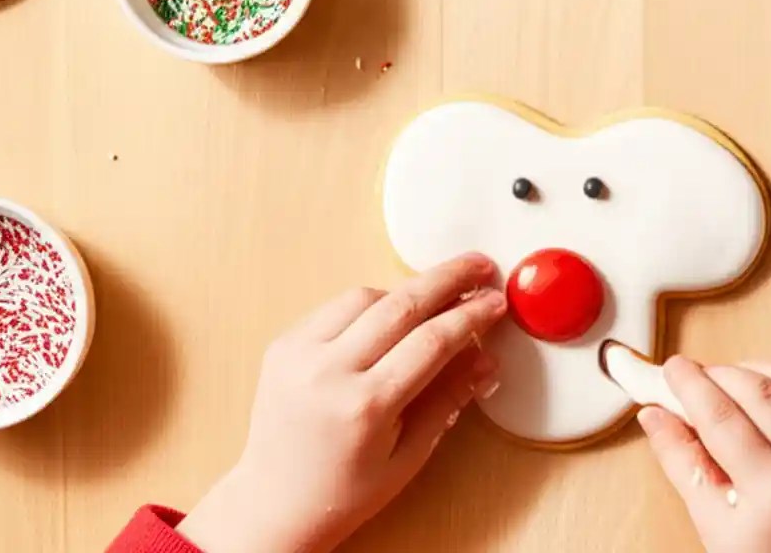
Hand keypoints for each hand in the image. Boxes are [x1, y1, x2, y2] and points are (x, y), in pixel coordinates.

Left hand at [177, 253, 506, 552]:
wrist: (275, 503)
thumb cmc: (344, 491)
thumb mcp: (410, 455)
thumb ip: (449, 399)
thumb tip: (486, 359)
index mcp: (364, 407)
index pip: (431, 342)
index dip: (470, 315)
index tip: (494, 301)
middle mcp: (327, 372)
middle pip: (401, 304)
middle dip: (448, 279)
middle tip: (479, 266)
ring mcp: (299, 354)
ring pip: (366, 296)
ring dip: (406, 292)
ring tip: (436, 300)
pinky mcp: (283, 345)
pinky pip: (336, 308)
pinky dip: (369, 305)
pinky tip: (391, 316)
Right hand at [639, 358, 770, 552]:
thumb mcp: (712, 522)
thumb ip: (682, 462)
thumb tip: (654, 415)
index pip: (721, 415)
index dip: (691, 385)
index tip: (671, 370)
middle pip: (759, 389)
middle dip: (719, 373)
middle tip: (691, 377)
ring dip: (756, 369)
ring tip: (726, 381)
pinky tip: (768, 385)